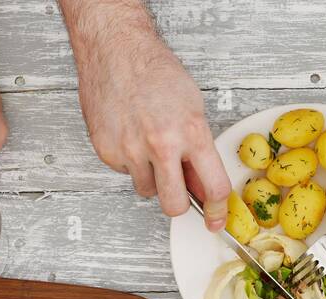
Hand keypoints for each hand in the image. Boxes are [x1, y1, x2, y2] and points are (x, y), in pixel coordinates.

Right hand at [70, 21, 227, 229]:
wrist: (116, 51)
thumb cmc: (154, 72)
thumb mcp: (192, 108)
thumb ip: (198, 151)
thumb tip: (202, 186)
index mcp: (190, 131)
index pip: (213, 186)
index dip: (217, 209)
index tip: (216, 219)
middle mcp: (161, 144)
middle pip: (174, 205)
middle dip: (179, 203)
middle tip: (179, 191)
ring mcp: (131, 150)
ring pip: (147, 190)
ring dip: (151, 177)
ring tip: (149, 146)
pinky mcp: (108, 152)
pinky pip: (125, 173)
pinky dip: (130, 161)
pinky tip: (130, 135)